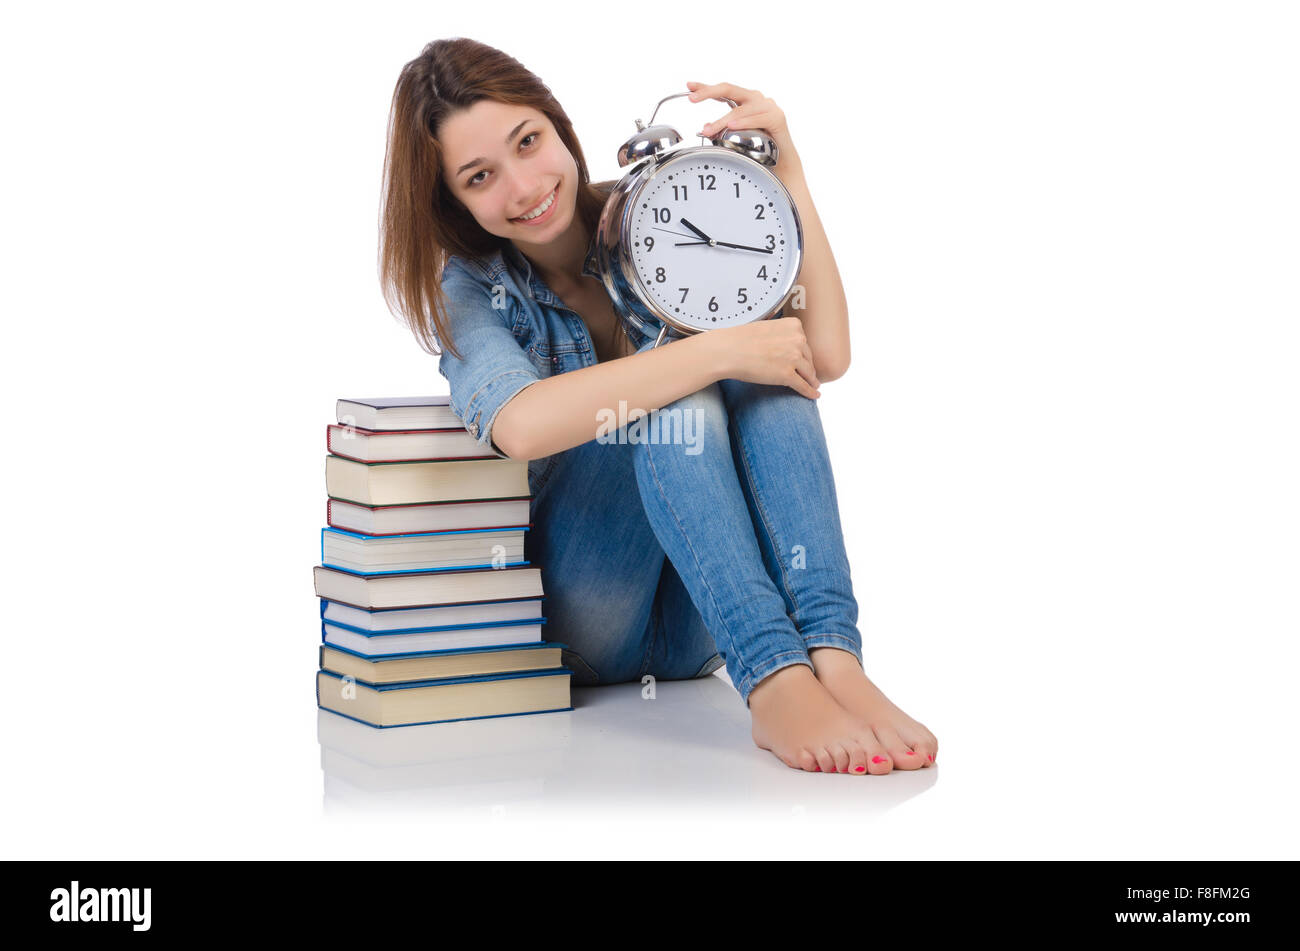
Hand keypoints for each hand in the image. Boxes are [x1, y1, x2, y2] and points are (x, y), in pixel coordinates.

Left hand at [685, 80, 802, 181]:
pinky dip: (744, 122)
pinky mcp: (777, 117)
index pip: (722, 91)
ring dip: (722, 120)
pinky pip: (758, 117)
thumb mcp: (735, 138)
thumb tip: (706, 127)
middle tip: (693, 99)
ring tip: (709, 129)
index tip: (689, 86)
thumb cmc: (759, 149)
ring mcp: (767, 105)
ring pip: (740, 108)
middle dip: (708, 92)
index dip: (705, 87)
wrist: (782, 163)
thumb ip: (722, 130)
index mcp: (744, 101)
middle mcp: (755, 99)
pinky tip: (732, 125)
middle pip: (729, 89)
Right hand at [705, 317, 820, 398]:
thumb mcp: (767, 327)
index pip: (804, 342)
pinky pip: (803, 386)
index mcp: (794, 325)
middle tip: (809, 375)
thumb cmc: (740, 339)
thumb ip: (782, 334)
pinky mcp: (787, 375)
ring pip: (809, 373)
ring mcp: (793, 358)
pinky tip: (815, 395)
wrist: (727, 350)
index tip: (802, 360)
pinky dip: (810, 392)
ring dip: (811, 380)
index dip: (803, 353)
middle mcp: (798, 340)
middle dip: (807, 366)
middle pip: (808, 357)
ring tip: (814, 385)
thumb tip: (790, 348)